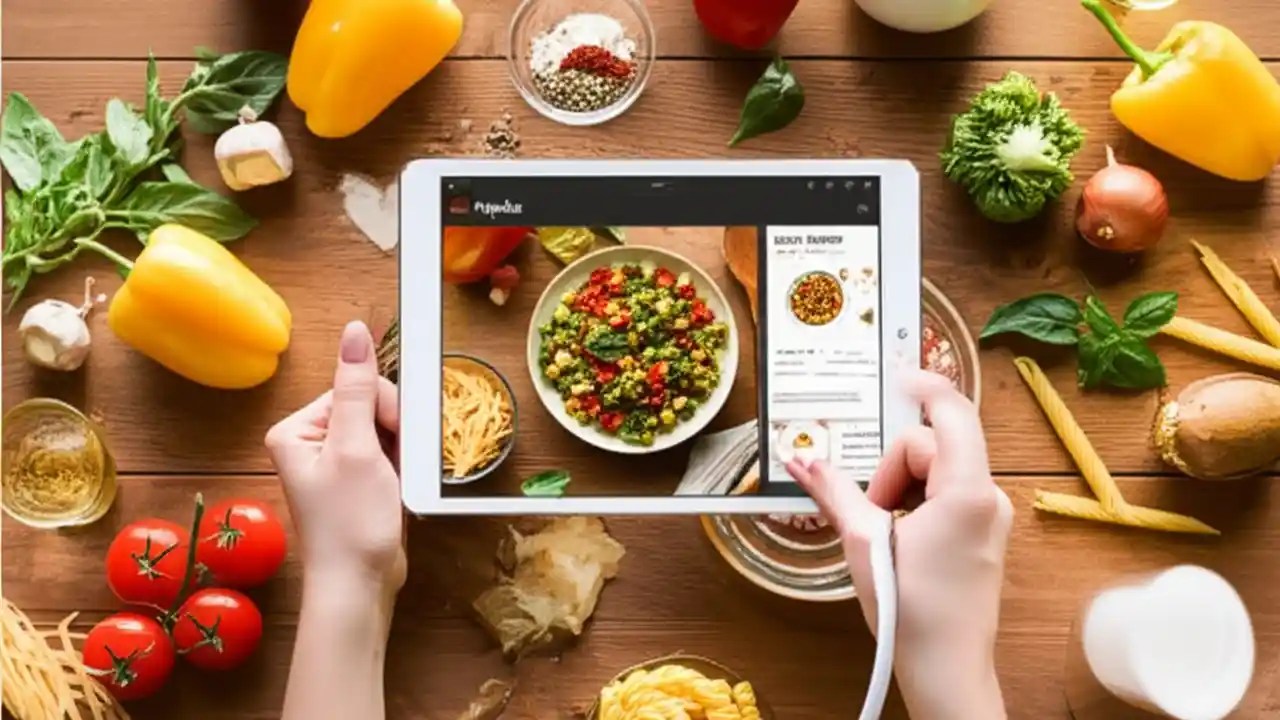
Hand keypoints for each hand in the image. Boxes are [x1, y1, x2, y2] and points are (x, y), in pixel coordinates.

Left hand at [266, 321, 405, 606]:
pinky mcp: (359, 481)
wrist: (359, 586)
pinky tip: (400, 488)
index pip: (355, 388)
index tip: (390, 445)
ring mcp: (336, 463)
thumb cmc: (350, 523)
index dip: (385, 411)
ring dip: (404, 451)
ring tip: (396, 483)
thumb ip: (357, 388)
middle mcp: (312, 441)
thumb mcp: (356, 449)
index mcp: (297, 429)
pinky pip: (391, 454)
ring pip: (388, 430)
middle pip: (373, 406)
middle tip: (393, 468)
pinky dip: (404, 467)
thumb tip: (354, 331)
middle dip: (396, 432)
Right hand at [787, 369, 1011, 718]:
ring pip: (936, 472)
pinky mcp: (984, 534)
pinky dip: (916, 505)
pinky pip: (946, 495)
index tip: (899, 374)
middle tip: (872, 518)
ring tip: (885, 537)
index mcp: (965, 491)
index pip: (951, 413)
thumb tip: (800, 460)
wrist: (946, 670)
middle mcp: (988, 497)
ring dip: (901, 491)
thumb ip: (833, 491)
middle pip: (930, 447)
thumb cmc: (910, 612)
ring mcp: (990, 517)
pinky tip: (899, 543)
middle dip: (890, 471)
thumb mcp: (862, 543)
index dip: (925, 386)